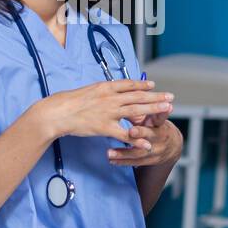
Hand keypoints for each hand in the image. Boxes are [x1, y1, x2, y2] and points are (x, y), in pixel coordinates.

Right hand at [34, 79, 174, 144]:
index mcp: (105, 87)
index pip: (128, 85)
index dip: (142, 85)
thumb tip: (108, 92)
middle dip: (155, 97)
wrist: (57, 112)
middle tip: (170, 97)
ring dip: (154, 110)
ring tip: (168, 110)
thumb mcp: (87, 92)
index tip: (154, 85)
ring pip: (136, 110)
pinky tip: (147, 142)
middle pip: (138, 96)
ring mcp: (109, 112)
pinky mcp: (105, 127)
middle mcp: (110, 97)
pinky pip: (124, 134)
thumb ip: (100, 93)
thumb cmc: (68, 103)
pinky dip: (137, 138)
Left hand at [107, 108, 181, 166]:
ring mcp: (154, 150)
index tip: (162, 108)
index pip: (160, 117)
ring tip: (109, 153)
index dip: (162, 112)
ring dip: (123, 153)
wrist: (171, 148)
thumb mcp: (153, 118)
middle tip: (131, 131)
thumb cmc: (156, 126)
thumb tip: (126, 96)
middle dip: (141, 132)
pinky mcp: (149, 160)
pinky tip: (111, 160)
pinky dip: (122, 161)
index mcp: (159, 124)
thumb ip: (142, 110)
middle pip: (150, 134)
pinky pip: (134, 162)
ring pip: (139, 152)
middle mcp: (159, 137)